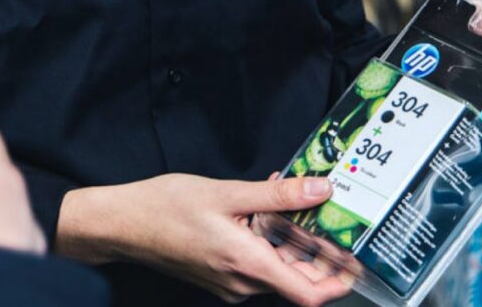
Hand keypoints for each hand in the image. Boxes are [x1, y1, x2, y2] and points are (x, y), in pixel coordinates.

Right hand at [56, 173, 353, 304]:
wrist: (123, 224)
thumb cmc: (165, 208)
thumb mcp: (226, 193)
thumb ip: (276, 195)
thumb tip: (320, 189)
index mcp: (248, 264)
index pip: (310, 293)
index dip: (340, 281)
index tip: (357, 261)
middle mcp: (243, 283)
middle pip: (298, 280)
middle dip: (319, 251)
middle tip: (330, 217)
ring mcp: (231, 283)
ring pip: (278, 269)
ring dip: (292, 242)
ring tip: (293, 203)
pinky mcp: (221, 277)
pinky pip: (258, 265)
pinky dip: (270, 242)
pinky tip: (264, 211)